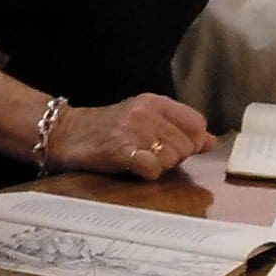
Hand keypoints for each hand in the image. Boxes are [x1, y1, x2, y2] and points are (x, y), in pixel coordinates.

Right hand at [47, 93, 212, 177]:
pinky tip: (134, 169)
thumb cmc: (106, 129)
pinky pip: (152, 168)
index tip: (172, 147)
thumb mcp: (144, 120)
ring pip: (172, 159)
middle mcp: (146, 113)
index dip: (191, 141)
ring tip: (137, 161)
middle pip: (186, 146)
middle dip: (174, 158)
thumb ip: (179, 128)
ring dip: (159, 167)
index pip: (197, 124)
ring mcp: (132, 130)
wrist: (63, 133)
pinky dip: (147, 173)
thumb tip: (211, 141)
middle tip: (149, 156)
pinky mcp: (119, 150)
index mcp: (155, 102)